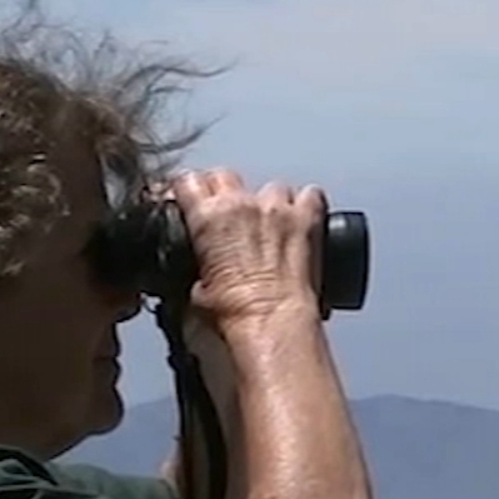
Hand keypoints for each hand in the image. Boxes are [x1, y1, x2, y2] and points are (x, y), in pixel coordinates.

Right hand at [168, 168, 326, 328]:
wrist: (272, 323)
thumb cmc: (236, 313)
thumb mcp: (197, 291)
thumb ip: (198, 267)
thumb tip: (201, 273)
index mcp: (207, 217)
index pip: (188, 181)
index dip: (189, 191)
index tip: (192, 200)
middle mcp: (241, 204)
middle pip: (225, 176)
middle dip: (225, 192)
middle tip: (230, 217)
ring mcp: (276, 208)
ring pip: (270, 187)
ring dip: (269, 204)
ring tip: (271, 228)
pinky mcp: (308, 218)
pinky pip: (311, 195)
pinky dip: (307, 206)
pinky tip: (303, 223)